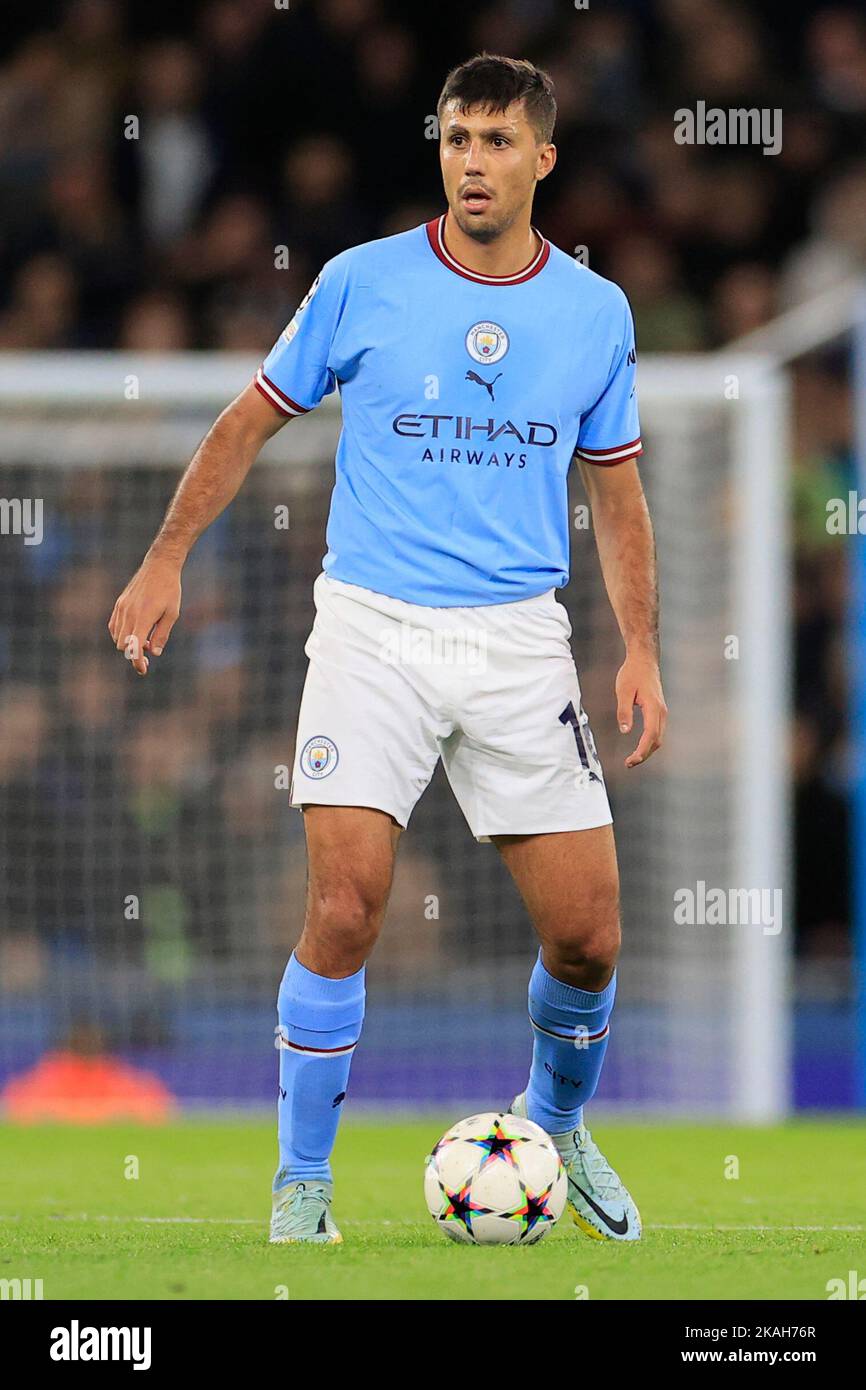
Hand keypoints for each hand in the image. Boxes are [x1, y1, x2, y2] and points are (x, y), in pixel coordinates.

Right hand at [108, 555, 181, 675]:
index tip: (143, 670)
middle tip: (150, 648)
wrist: (159, 566)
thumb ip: (162, 634)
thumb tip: (154, 653)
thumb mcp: (172, 614)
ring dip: (128, 643)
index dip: (137, 662)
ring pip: (117, 637)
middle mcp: (128, 614)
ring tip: (147, 636)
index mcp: (143, 617)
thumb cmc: (170, 590)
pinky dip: (121, 633)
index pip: (134, 647)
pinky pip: (113, 626)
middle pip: (123, 645)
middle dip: (134, 653)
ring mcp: (121, 608)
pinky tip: (135, 630)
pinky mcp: (119, 604)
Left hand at [615, 650, 666, 767]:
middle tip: (629, 764)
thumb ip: (624, 711)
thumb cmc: (632, 673)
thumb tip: (625, 731)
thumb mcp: (623, 691)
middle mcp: (661, 712)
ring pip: (658, 737)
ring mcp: (662, 712)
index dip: (642, 751)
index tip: (631, 761)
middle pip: (657, 740)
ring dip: (647, 750)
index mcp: (653, 707)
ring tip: (632, 759)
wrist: (644, 660)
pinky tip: (640, 747)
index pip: (650, 735)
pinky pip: (657, 731)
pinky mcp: (659, 711)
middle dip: (644, 754)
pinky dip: (650, 742)